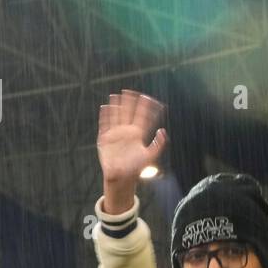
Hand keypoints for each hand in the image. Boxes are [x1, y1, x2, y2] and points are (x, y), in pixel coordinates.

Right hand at [97, 89, 166, 213]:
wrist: (122, 177)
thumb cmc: (136, 168)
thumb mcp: (150, 156)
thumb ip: (159, 145)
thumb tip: (163, 131)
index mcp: (138, 134)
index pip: (142, 117)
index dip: (145, 108)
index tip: (149, 98)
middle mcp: (127, 131)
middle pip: (128, 113)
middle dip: (130, 102)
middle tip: (131, 91)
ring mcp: (115, 134)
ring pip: (116, 116)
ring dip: (116, 106)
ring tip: (116, 95)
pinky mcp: (105, 139)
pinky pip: (105, 125)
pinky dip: (105, 116)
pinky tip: (105, 107)